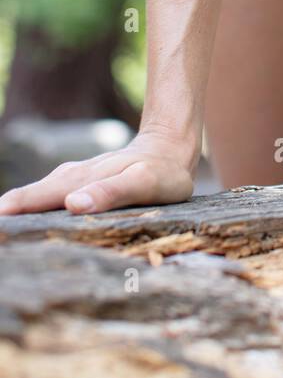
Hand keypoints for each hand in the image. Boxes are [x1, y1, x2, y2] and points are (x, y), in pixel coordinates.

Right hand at [0, 130, 197, 217]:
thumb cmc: (161, 173)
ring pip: (35, 197)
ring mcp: (71, 180)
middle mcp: (69, 179)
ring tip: (0, 229)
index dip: (13, 214)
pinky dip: (30, 209)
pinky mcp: (77, 184)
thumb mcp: (143, 183)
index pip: (36, 200)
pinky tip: (23, 222)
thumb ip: (111, 194)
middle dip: (5, 215)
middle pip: (28, 199)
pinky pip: (47, 197)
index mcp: (79, 181)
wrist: (170, 148)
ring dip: (13, 212)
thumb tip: (72, 205)